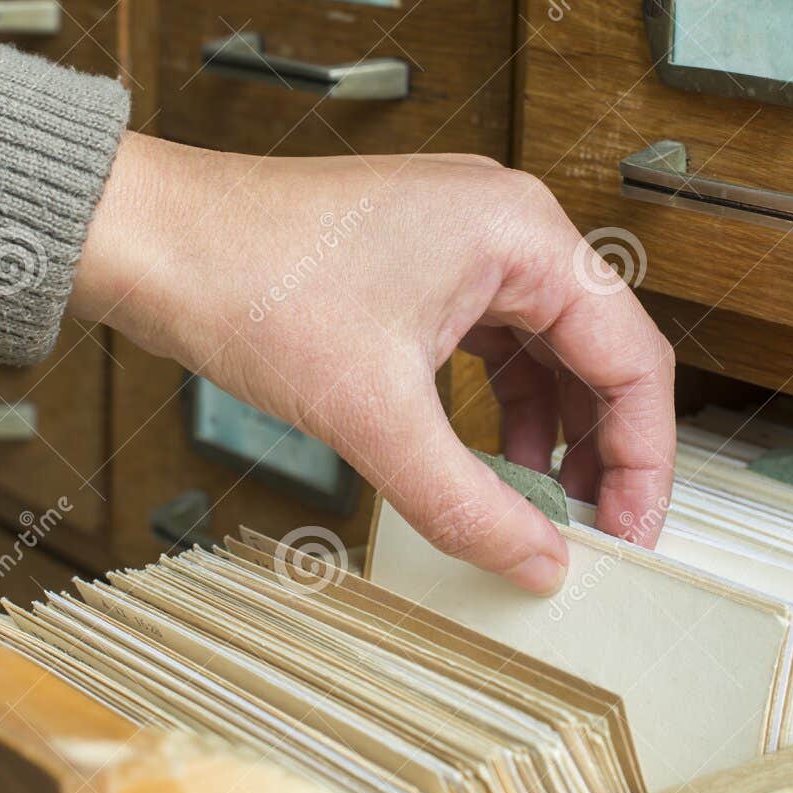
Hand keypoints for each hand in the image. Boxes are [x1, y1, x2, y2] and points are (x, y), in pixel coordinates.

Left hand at [70, 132, 675, 593]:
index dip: (643, 459)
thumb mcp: (374, 415)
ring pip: (547, 356)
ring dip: (551, 436)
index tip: (631, 533)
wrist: (149, 241)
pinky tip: (492, 465)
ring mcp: (465, 245)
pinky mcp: (425, 269)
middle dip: (601, 452)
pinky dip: (501, 410)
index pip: (630, 359)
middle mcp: (508, 228)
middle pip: (598, 356)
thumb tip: (539, 563)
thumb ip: (468, 501)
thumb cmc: (248, 281)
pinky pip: (494, 348)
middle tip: (595, 536)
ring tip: (544, 513)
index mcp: (523, 235)